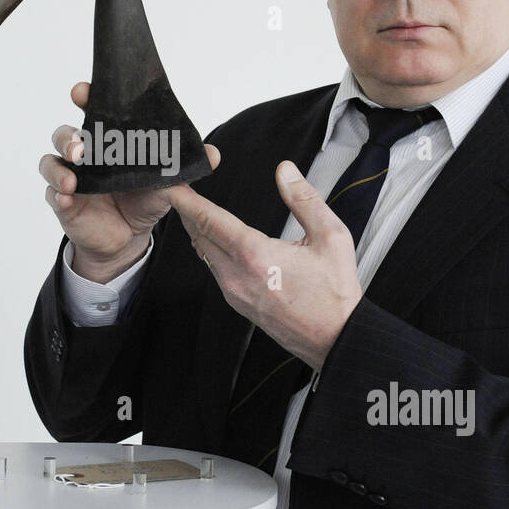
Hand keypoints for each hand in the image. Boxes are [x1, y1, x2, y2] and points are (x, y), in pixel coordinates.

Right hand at [39, 80, 220, 282]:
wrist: (131, 238)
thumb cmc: (144, 199)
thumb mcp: (167, 182)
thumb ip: (183, 167)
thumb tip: (213, 155)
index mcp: (108, 140)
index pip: (91, 110)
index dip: (85, 97)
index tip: (83, 91)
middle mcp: (85, 154)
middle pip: (64, 134)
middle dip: (68, 137)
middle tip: (81, 147)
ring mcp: (71, 177)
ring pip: (51, 162)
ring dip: (59, 167)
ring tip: (72, 179)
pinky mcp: (64, 202)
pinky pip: (52, 194)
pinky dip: (57, 193)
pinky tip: (67, 196)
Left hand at [167, 160, 360, 370]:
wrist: (335, 338)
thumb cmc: (335, 292)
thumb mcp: (331, 236)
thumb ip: (304, 199)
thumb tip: (285, 171)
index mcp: (255, 256)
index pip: (209, 220)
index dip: (186, 199)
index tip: (173, 185)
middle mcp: (237, 276)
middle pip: (198, 235)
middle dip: (187, 210)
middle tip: (181, 189)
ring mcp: (234, 292)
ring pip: (203, 254)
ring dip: (197, 230)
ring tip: (195, 209)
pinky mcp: (236, 303)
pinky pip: (214, 269)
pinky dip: (209, 249)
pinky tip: (216, 238)